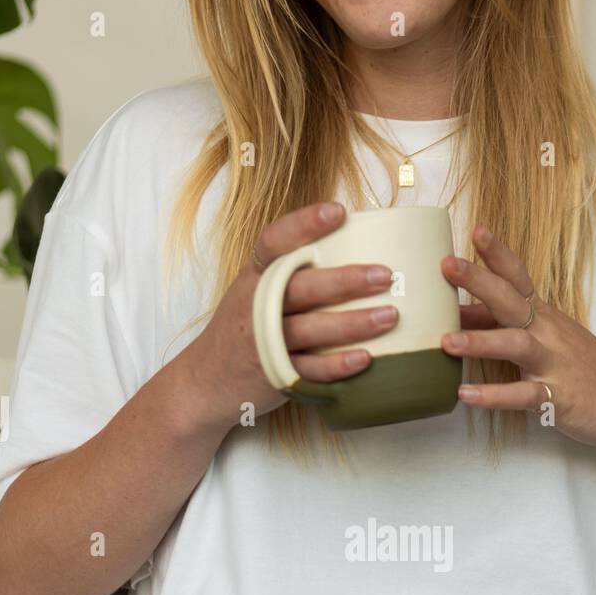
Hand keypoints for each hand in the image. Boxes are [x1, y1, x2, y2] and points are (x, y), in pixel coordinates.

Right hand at [190, 202, 398, 431]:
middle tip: (384, 275)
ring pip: (311, 330)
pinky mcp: (274, 375)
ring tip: (390, 316)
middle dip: (345, 280)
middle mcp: (257, 305)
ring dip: (353, 324)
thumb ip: (289, 274)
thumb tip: (354, 249)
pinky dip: (337, 366)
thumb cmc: (243, 329)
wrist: (205, 382)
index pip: (274, 242)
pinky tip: (366, 359)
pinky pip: (310, 371)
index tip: (339, 212)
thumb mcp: (254, 292)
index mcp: (254, 277)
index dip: (304, 224)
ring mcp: (265, 342)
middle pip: (301, 287)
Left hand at [440, 225, 595, 451]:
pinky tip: (465, 395)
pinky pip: (522, 396)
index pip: (519, 277)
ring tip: (446, 342)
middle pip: (511, 300)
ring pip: (515, 345)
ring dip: (480, 342)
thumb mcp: (547, 341)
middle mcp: (547, 333)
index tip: (475, 230)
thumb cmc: (585, 369)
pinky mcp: (557, 398)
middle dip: (479, 281)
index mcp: (544, 316)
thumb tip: (460, 316)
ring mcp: (553, 364)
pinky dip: (493, 396)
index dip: (497, 253)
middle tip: (446, 264)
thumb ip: (504, 327)